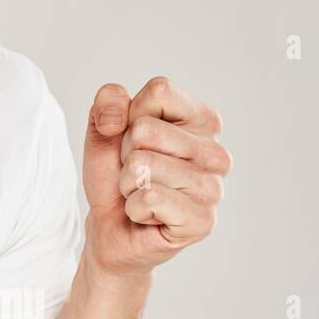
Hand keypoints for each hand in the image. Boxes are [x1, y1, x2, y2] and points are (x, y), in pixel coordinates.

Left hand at [82, 77, 232, 276]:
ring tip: (140, 194)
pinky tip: (147, 215)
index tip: (134, 140)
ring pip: (143, 165)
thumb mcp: (102, 132)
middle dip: (125, 154)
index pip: (160, 91)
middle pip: (145, 129)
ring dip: (127, 183)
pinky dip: (133, 207)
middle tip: (135, 174)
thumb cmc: (115, 175)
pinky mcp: (203, 221)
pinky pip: (150, 198)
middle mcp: (216, 153)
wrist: (110, 227)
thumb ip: (106, 106)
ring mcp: (214, 188)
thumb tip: (115, 111)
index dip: (129, 116)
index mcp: (203, 122)